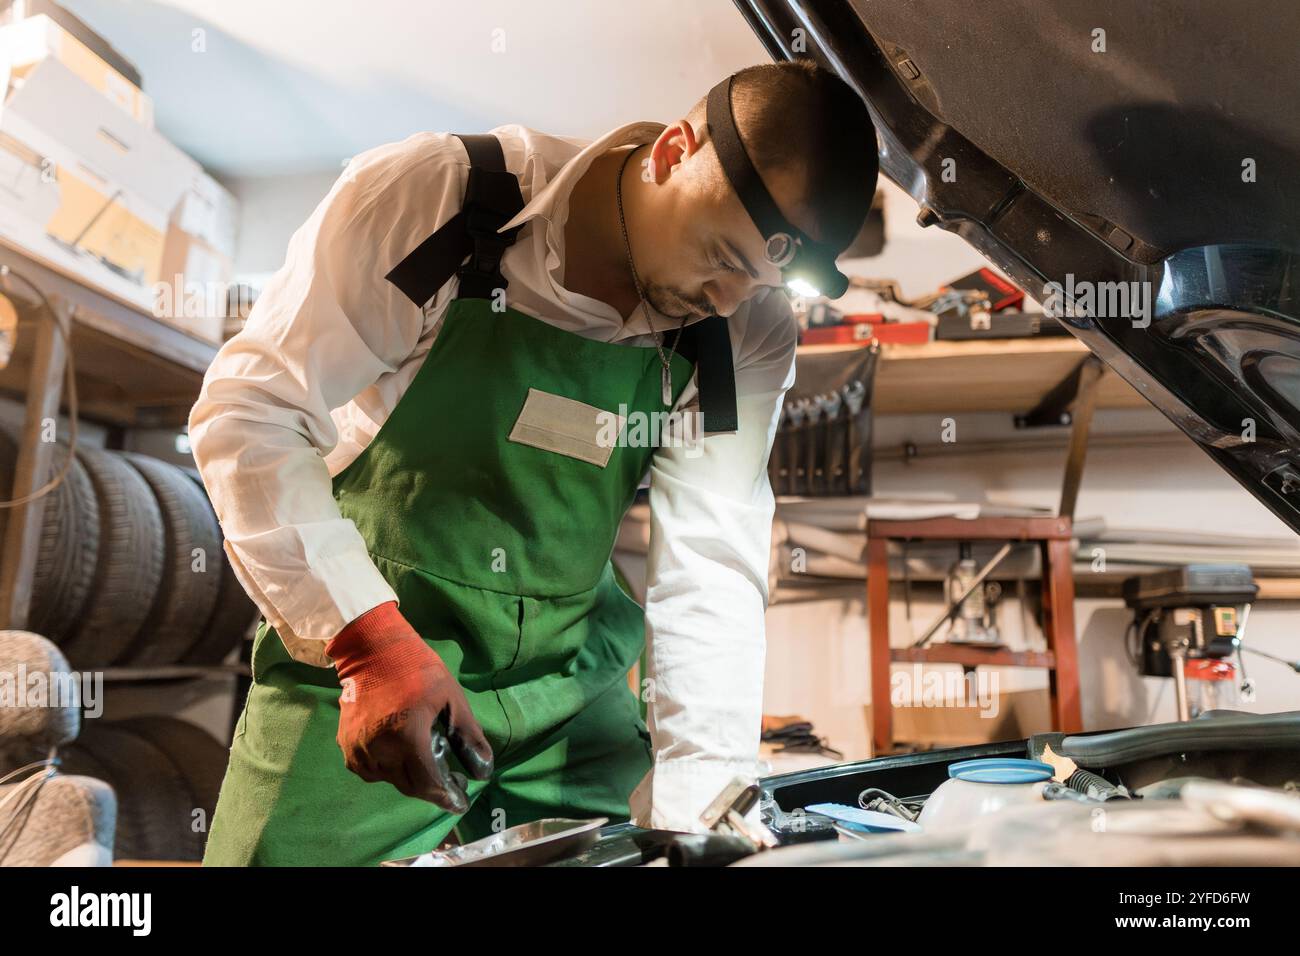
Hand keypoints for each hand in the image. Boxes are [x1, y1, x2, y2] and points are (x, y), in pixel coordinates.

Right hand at [327, 601, 492, 810]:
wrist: (372, 650)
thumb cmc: (417, 670)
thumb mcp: (452, 699)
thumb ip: (468, 736)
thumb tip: (484, 770)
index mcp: (407, 738)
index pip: (427, 784)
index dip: (446, 797)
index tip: (461, 803)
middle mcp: (379, 750)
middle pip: (409, 785)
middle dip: (432, 789)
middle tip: (452, 782)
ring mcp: (359, 749)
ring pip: (390, 779)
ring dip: (410, 777)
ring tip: (428, 761)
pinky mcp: (346, 745)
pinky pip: (371, 770)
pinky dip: (388, 768)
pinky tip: (401, 752)